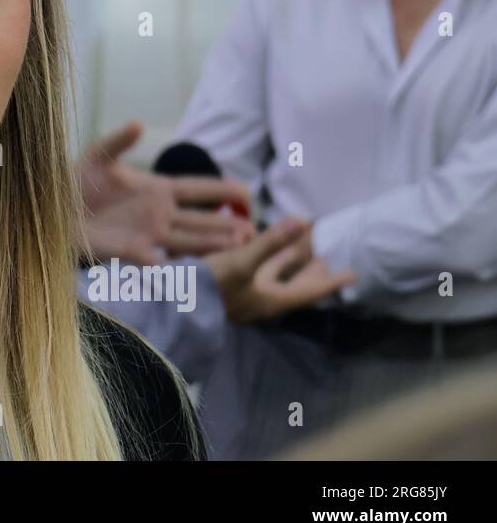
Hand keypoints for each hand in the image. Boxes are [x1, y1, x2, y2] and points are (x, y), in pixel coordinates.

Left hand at [78, 121, 253, 261]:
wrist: (54, 211)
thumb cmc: (77, 182)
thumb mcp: (98, 156)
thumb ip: (118, 140)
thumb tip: (138, 122)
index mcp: (157, 189)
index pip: (198, 189)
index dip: (222, 190)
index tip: (248, 193)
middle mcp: (159, 214)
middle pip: (201, 220)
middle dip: (226, 226)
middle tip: (254, 232)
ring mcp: (149, 235)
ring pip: (189, 241)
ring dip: (213, 245)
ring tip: (239, 247)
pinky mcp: (132, 253)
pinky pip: (161, 262)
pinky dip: (177, 267)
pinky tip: (197, 273)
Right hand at [203, 217, 356, 323]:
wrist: (169, 302)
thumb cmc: (210, 285)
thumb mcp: (242, 261)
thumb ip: (271, 242)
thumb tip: (303, 220)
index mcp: (270, 299)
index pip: (309, 291)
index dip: (331, 281)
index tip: (352, 274)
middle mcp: (260, 300)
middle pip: (292, 286)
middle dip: (308, 273)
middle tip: (326, 261)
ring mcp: (243, 295)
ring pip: (272, 279)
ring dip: (286, 265)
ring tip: (298, 252)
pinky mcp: (227, 288)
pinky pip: (256, 274)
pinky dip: (264, 261)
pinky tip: (256, 250)